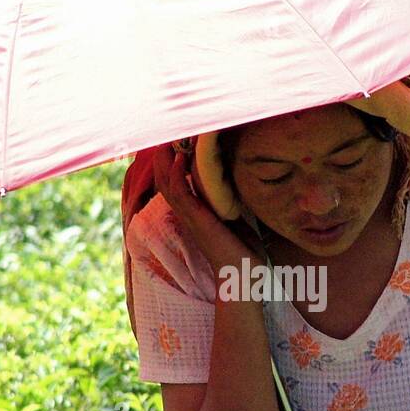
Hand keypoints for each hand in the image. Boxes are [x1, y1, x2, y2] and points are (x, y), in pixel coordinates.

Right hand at [152, 143, 265, 275]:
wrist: (245, 278)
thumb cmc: (245, 252)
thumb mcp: (237, 220)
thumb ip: (233, 202)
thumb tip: (244, 182)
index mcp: (196, 213)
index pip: (175, 183)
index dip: (171, 161)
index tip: (177, 138)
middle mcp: (189, 214)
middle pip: (164, 180)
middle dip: (163, 155)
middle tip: (167, 132)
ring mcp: (190, 218)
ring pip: (167, 184)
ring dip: (165, 160)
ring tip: (169, 137)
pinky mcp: (198, 222)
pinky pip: (180, 194)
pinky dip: (177, 174)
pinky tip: (181, 157)